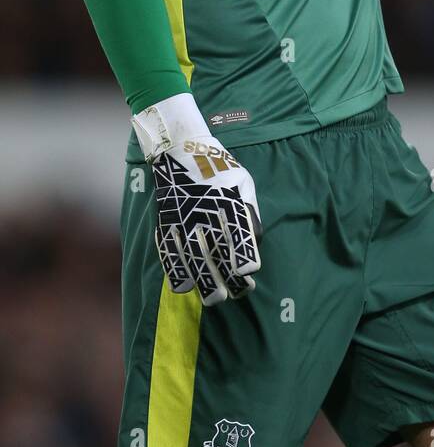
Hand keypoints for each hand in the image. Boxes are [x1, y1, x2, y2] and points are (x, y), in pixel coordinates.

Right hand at [133, 93, 261, 305]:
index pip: (239, 238)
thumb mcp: (244, 183)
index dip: (244, 260)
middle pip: (217, 254)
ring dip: (204, 282)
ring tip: (214, 298)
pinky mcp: (166, 222)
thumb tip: (254, 240)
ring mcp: (183, 219)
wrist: (180, 149)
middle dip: (228, 279)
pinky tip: (185, 287)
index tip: (249, 274)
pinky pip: (169, 252)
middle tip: (236, 293)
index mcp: (229, 202)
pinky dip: (176, 271)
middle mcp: (206, 213)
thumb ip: (249, 212)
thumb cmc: (219, 167)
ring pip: (193, 258)